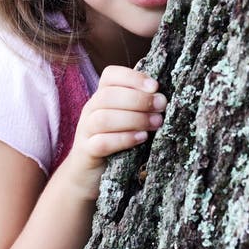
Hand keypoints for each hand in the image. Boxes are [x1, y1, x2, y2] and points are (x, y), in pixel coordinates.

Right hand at [63, 65, 166, 198]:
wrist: (87, 173)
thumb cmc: (114, 140)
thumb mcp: (126, 118)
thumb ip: (139, 105)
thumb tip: (163, 96)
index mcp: (101, 96)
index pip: (110, 75)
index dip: (132, 77)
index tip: (155, 86)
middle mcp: (90, 109)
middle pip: (108, 95)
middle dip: (138, 99)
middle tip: (161, 106)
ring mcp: (86, 130)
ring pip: (103, 118)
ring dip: (133, 119)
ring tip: (155, 123)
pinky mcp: (87, 152)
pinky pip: (101, 142)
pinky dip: (123, 139)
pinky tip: (141, 138)